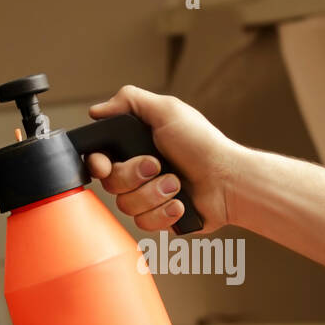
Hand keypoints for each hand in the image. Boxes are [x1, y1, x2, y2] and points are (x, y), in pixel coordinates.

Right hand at [86, 85, 241, 233]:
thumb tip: (97, 110)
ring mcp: (146, 197)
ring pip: (126, 206)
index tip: (106, 165)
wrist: (227, 181)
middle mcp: (137, 172)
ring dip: (154, 194)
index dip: (97, 164)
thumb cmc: (202, 145)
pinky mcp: (156, 218)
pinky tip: (180, 202)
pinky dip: (164, 211)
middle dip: (134, 176)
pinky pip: (143, 223)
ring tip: (176, 184)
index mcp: (135, 147)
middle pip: (110, 183)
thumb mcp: (167, 111)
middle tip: (157, 165)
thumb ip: (130, 101)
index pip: (97, 159)